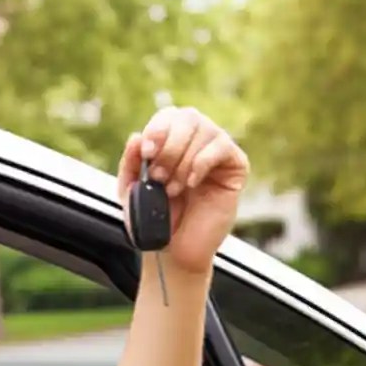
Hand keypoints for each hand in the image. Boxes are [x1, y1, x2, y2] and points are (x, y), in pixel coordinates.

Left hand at [116, 107, 248, 274]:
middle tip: (158, 177)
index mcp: (171, 141)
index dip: (158, 129)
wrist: (174, 250)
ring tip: (173, 189)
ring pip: (205, 131)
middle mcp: (196, 141)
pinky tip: (192, 183)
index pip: (169, 115)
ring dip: (183, 161)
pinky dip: (201, 163)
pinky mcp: (235, 167)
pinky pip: (222, 147)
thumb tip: (136, 136)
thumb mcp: (131, 191)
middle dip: (169, 147)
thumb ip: (130, 164)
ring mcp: (217, 152)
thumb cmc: (155, 219)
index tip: (147, 153)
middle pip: (188, 118)